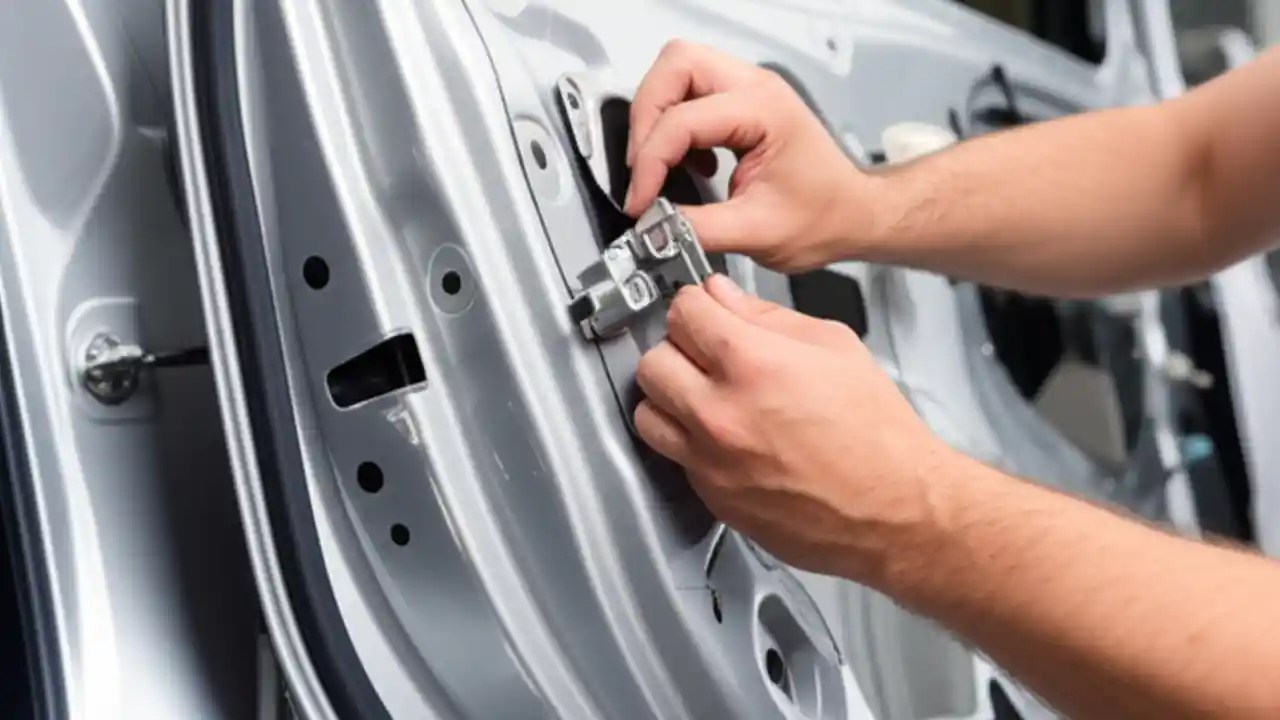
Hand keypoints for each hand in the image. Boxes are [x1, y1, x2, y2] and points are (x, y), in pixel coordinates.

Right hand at [625, 41, 872, 272]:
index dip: (651, 162)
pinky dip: (674, 122)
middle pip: (676, 65)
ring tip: (660, 162)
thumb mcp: (756, 233)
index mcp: (765, 110)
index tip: (640, 202)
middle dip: (647, 115)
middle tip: (642, 165)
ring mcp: (749, 89)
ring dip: (657, 114)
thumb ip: (697, 228)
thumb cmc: (823, 217)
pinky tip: (688, 161)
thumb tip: (652, 227)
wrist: (853, 214)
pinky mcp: (741, 102)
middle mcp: (756, 86)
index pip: (683, 120)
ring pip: (678, 70)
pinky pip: (690, 90)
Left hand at [634, 275, 951, 580]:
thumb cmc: (877, 433)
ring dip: (669, 396)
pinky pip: (673, 455)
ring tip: (701, 394)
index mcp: (752, 364)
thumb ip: (767, 317)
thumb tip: (724, 297)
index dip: (694, 304)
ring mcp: (709, 460)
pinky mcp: (711, 495)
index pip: (683, 313)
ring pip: (647, 412)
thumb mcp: (835, 346)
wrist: (895, 509)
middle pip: (653, 361)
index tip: (703, 309)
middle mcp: (720, 412)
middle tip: (703, 351)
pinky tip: (720, 433)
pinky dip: (687, 439)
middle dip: (677, 348)